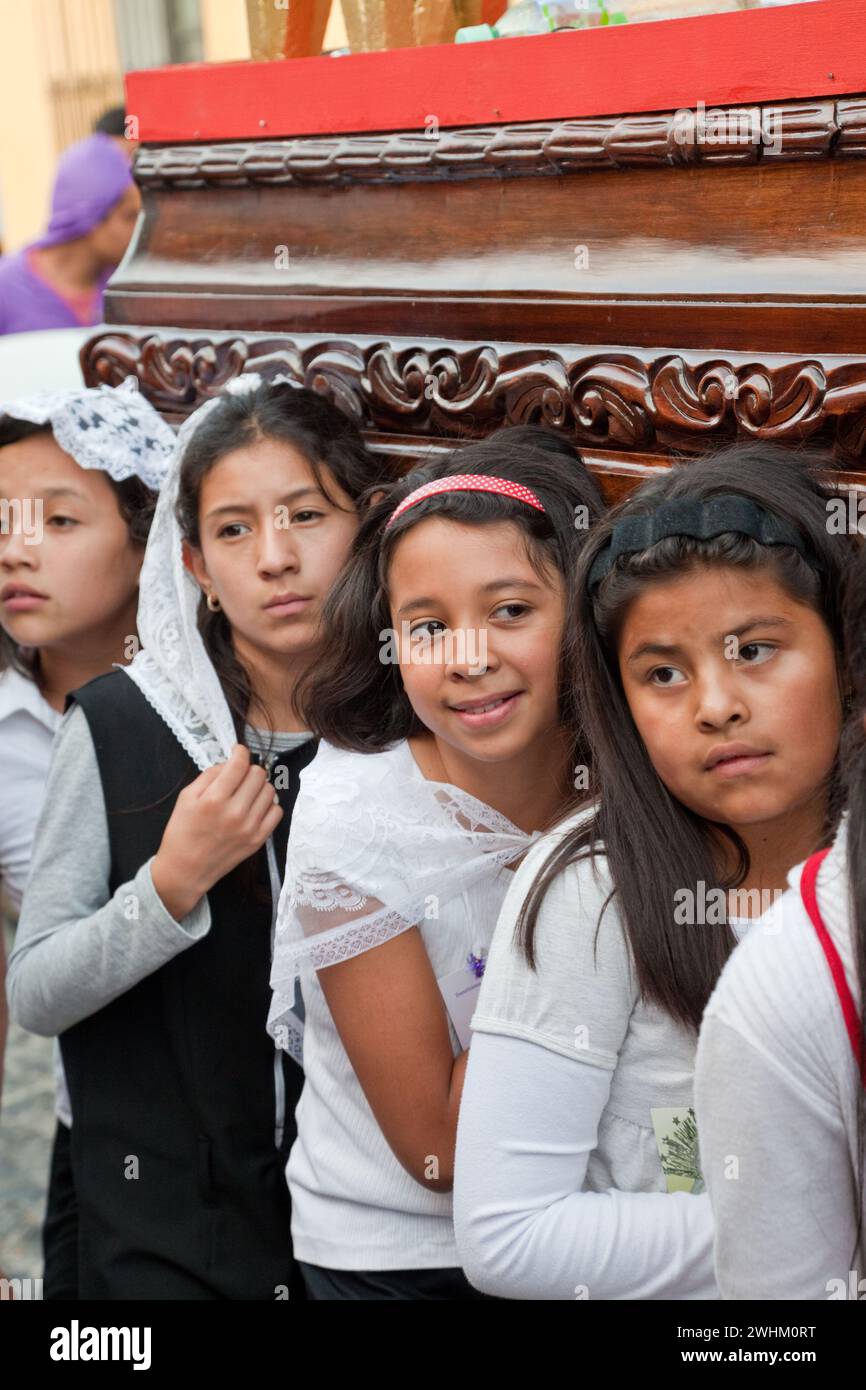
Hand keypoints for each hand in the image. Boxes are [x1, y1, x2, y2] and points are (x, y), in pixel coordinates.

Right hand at [151, 745, 281, 919]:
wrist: (186, 870)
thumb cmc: (182, 832)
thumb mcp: (186, 798)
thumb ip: (209, 776)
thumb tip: (229, 763)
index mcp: (214, 799)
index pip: (239, 764)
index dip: (240, 752)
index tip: (238, 752)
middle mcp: (235, 812)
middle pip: (258, 774)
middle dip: (248, 770)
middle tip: (239, 777)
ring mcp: (250, 827)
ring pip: (270, 791)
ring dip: (259, 787)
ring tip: (246, 793)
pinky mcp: (258, 840)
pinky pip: (277, 811)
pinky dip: (268, 805)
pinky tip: (254, 808)